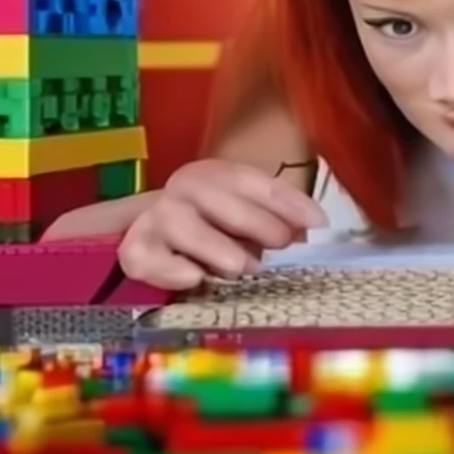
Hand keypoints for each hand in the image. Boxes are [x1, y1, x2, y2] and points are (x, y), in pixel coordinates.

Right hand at [118, 159, 327, 288]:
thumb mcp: (248, 219)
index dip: (287, 200)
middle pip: (216, 195)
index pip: (251, 181)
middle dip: (255, 220)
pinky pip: (145, 258)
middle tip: (281, 244)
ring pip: (180, 223)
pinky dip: (170, 270)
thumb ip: (276, 220)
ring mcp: (156, 218)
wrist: (154, 234)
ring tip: (244, 268)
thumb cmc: (215, 227)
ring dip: (216, 246)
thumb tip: (310, 231)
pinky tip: (195, 278)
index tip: (318, 223)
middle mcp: (183, 189)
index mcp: (215, 174)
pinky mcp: (136, 250)